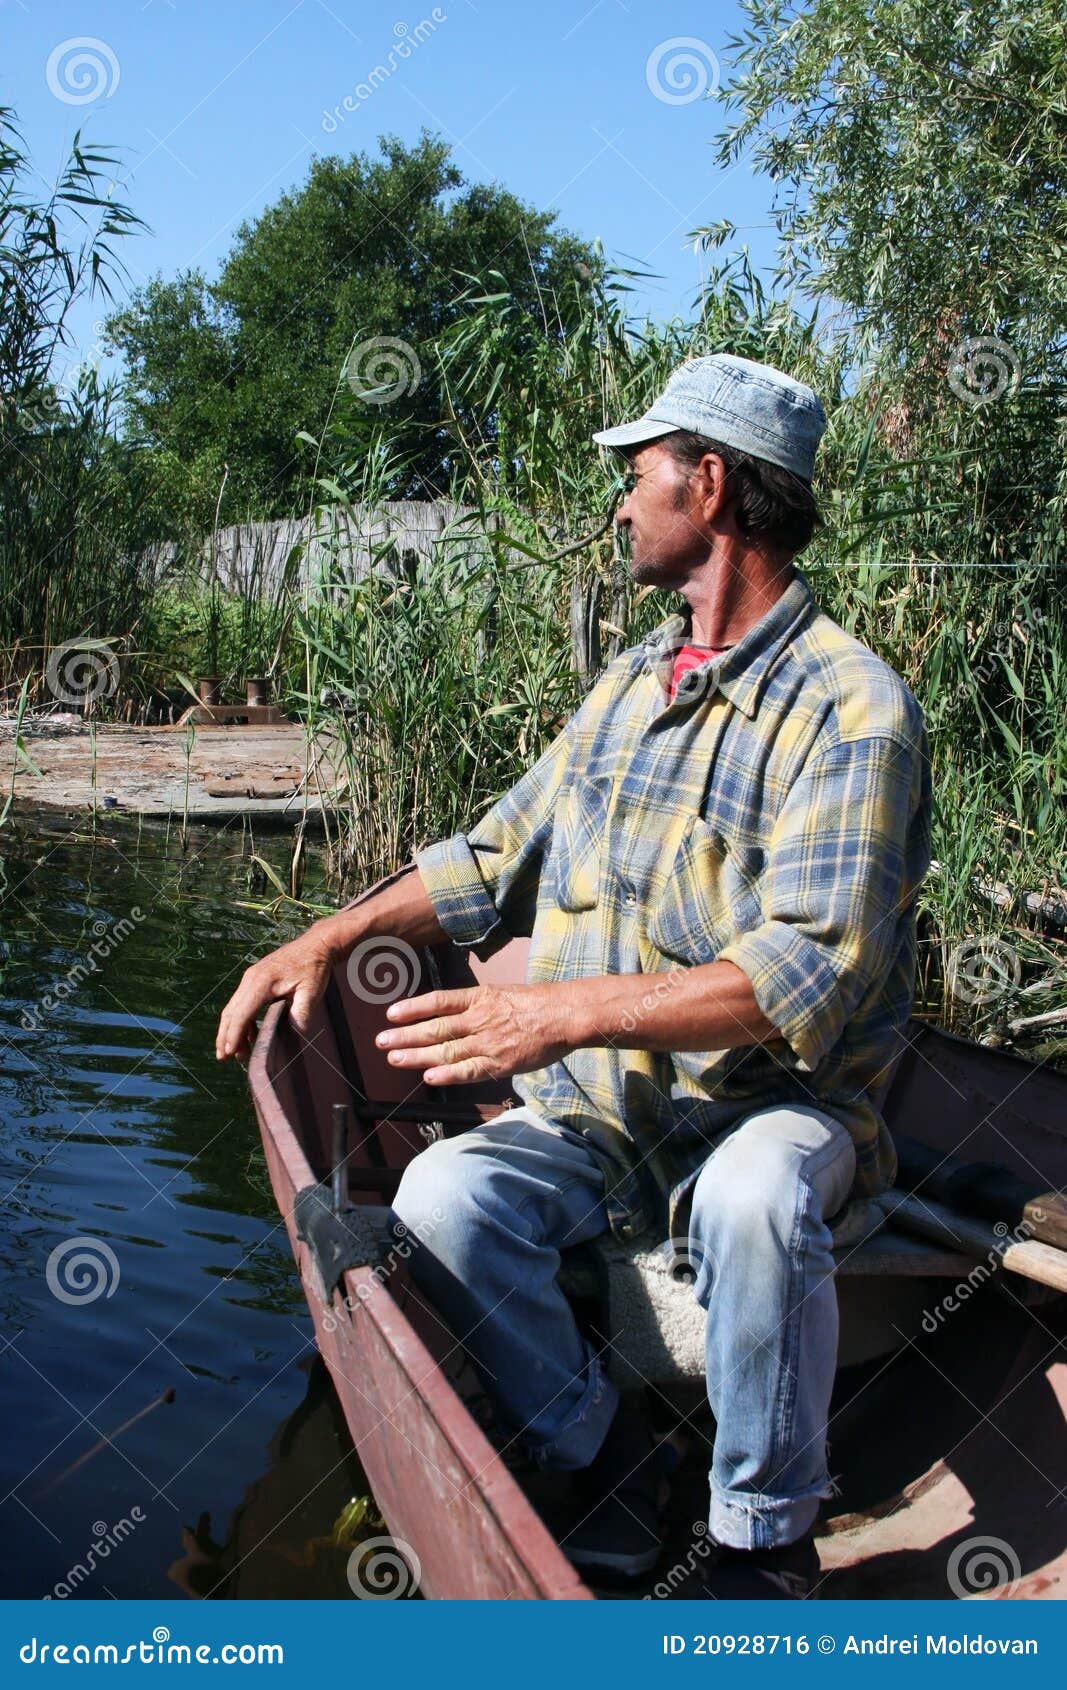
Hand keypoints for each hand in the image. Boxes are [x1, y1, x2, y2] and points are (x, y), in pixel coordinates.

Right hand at [215, 924, 340, 1061]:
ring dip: (232, 1030)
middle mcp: (251, 979)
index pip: (242, 1013)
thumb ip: (302, 1011)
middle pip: (231, 1012)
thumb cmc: (314, 968)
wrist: (315, 945)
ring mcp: (250, 978)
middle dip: (225, 1036)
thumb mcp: (312, 990)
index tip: (229, 1052)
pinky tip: (249, 1036)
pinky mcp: (254, 979)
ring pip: (233, 1008)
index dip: (234, 1034)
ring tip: (236, 1053)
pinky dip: (242, 1020)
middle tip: (223, 1058)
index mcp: (262, 982)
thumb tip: (296, 1033)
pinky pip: (242, 1002)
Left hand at [374, 982, 575, 1084]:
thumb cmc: (538, 1003)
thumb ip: (479, 1005)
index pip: (438, 1002)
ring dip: (416, 1056)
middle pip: (434, 1028)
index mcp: (479, 998)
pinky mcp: (498, 1063)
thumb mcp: (503, 993)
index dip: (413, 1008)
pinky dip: (447, 1074)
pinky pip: (468, 1071)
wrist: (563, 1015)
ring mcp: (486, 1042)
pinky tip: (428, 1077)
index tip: (391, 1014)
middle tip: (381, 1042)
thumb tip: (457, 1013)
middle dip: (405, 1036)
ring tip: (394, 1059)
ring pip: (445, 1050)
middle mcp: (477, 1019)